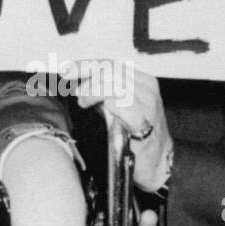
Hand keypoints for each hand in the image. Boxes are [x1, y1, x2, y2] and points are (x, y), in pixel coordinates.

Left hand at [75, 65, 173, 192]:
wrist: (157, 161)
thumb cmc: (138, 134)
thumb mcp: (123, 106)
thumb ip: (107, 92)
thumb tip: (79, 83)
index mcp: (143, 81)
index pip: (111, 64)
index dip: (86, 66)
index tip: (67, 71)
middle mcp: (147, 89)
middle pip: (110, 71)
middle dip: (86, 76)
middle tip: (73, 88)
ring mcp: (147, 105)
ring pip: (114, 85)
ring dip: (92, 91)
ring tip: (83, 102)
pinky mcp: (144, 122)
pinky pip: (120, 104)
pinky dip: (105, 102)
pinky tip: (97, 108)